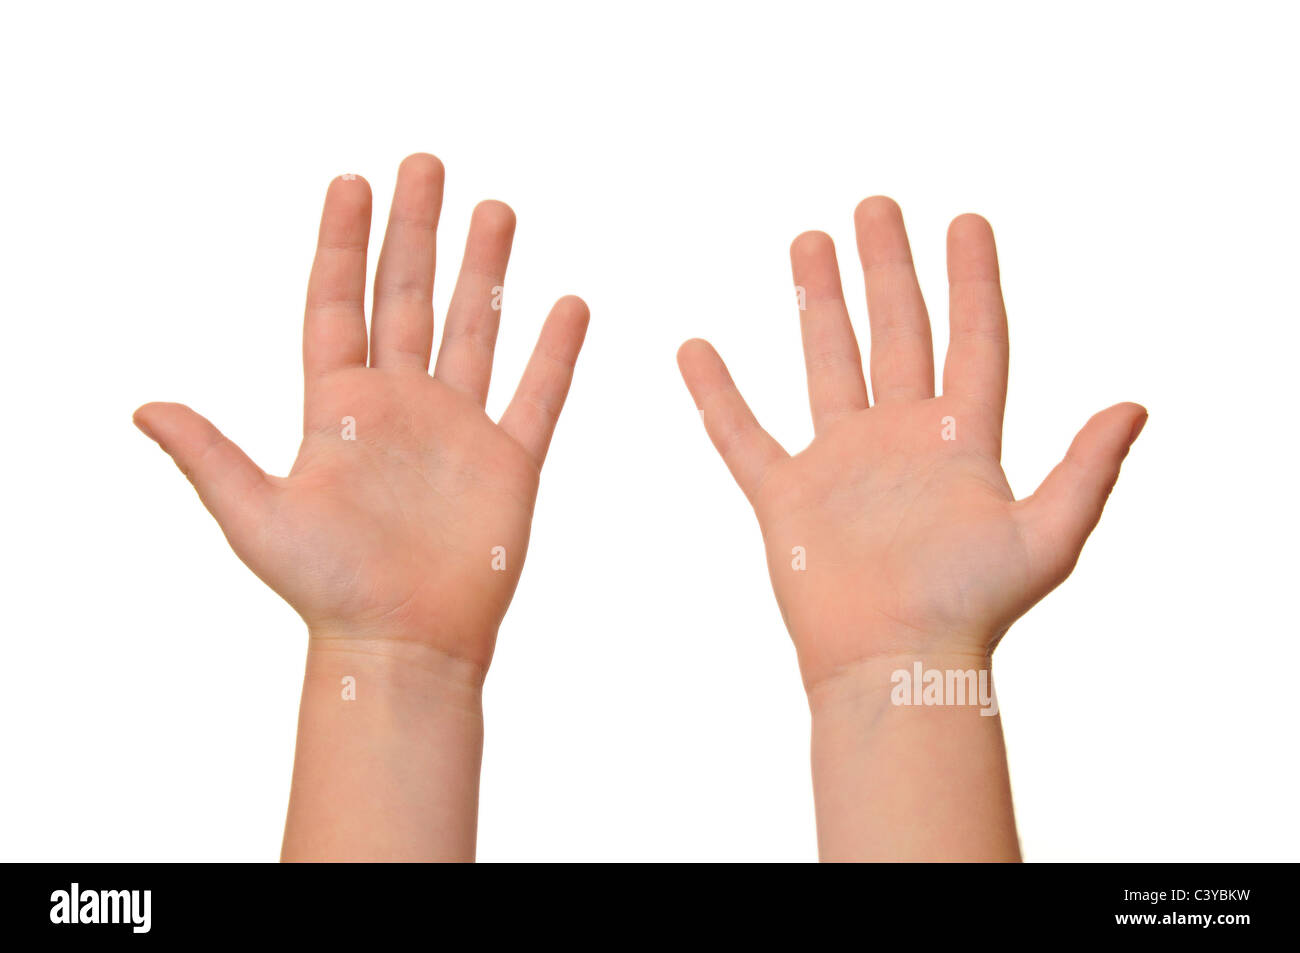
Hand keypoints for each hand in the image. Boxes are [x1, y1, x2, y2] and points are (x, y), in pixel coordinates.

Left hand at [135, 154, 589, 678]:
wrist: (404, 644)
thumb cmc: (327, 589)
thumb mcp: (256, 517)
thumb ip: (209, 456)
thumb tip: (142, 407)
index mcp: (338, 408)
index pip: (339, 304)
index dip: (344, 242)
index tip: (353, 180)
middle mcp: (400, 406)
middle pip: (408, 298)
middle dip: (417, 229)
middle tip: (425, 163)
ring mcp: (458, 430)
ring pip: (474, 329)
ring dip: (485, 269)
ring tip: (495, 208)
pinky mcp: (508, 463)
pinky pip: (537, 395)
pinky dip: (553, 351)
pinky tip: (567, 304)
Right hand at [678, 198, 1142, 692]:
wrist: (892, 666)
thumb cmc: (969, 612)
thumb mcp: (1045, 540)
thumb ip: (1086, 471)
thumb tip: (1137, 405)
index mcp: (961, 442)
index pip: (973, 340)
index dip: (973, 280)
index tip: (966, 220)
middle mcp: (901, 440)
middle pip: (895, 333)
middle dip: (886, 268)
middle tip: (874, 206)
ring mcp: (840, 464)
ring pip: (826, 363)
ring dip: (817, 302)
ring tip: (807, 241)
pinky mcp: (786, 497)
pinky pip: (742, 434)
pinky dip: (717, 395)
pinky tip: (695, 349)